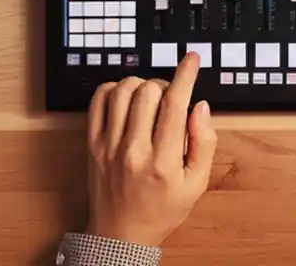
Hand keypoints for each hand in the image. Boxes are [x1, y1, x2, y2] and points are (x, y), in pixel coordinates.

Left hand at [86, 53, 216, 246]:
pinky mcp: (92, 144)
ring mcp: (108, 146)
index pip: (175, 104)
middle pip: (149, 92)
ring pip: (123, 90)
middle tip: (171, 97)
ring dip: (141, 84)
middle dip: (165, 84)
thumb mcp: (196, 184)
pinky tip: (126, 100)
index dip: (186, 75)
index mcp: (163, 162)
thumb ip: (203, 143)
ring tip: (150, 99)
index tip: (191, 60)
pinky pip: (99, 100)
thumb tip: (200, 107)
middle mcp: (133, 151)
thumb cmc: (161, 210)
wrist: (120, 235)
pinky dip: (114, 89)